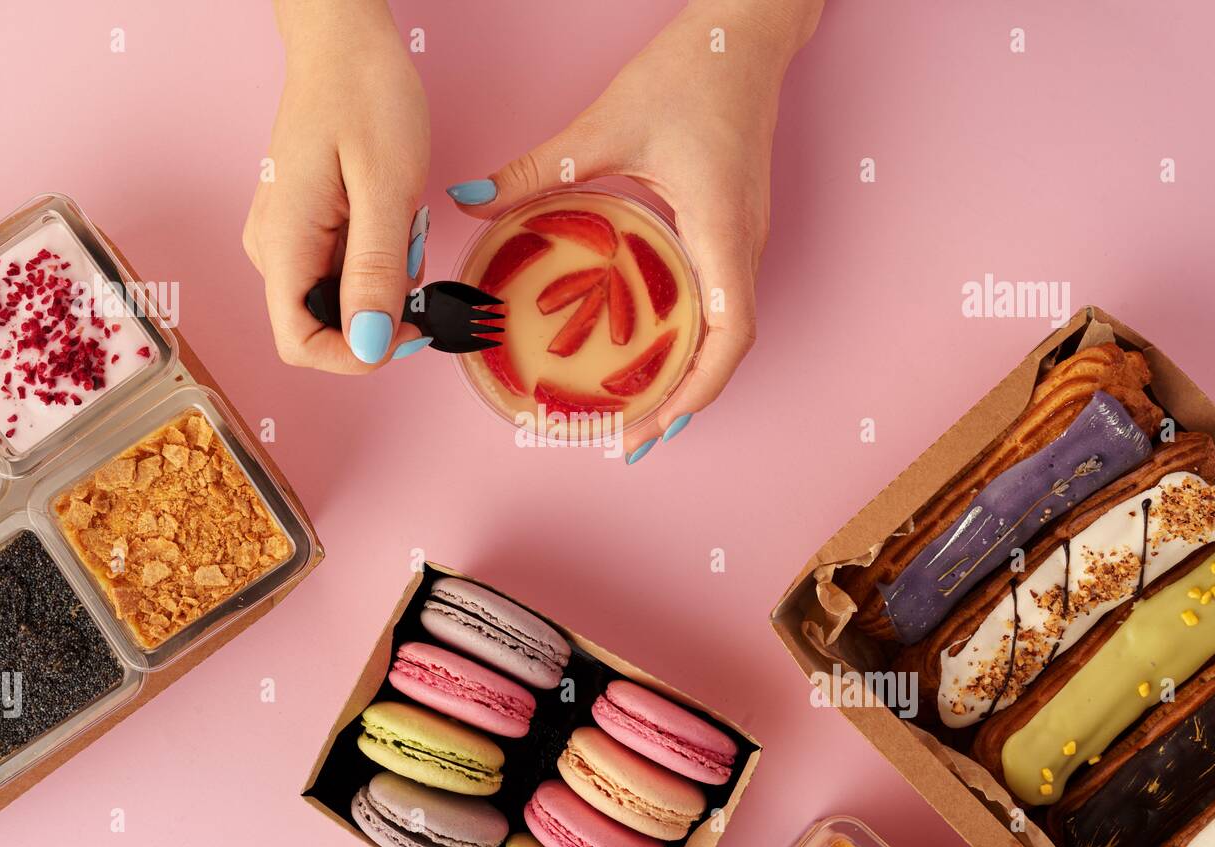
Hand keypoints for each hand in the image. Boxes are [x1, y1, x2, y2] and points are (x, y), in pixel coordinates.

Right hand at [244, 0, 431, 372]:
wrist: (345, 42)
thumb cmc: (365, 96)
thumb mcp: (386, 186)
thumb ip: (376, 270)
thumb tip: (367, 346)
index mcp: (282, 243)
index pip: (299, 343)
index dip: (355, 355)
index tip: (408, 329)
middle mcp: (273, 249)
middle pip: (323, 326)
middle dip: (380, 310)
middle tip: (414, 251)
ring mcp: (288, 239)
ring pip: (341, 300)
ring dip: (385, 280)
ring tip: (403, 219)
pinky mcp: (307, 228)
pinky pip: (345, 270)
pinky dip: (381, 258)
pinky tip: (393, 215)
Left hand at [447, 0, 822, 459]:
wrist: (746, 34)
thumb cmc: (693, 72)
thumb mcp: (606, 124)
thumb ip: (537, 169)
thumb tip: (468, 200)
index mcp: (720, 229)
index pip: (727, 337)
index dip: (692, 393)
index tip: (649, 428)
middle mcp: (741, 245)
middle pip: (726, 350)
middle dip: (682, 401)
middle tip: (629, 439)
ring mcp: (743, 239)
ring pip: (726, 330)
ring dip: (688, 376)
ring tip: (639, 409)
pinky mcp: (733, 229)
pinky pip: (720, 302)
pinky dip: (690, 340)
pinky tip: (652, 349)